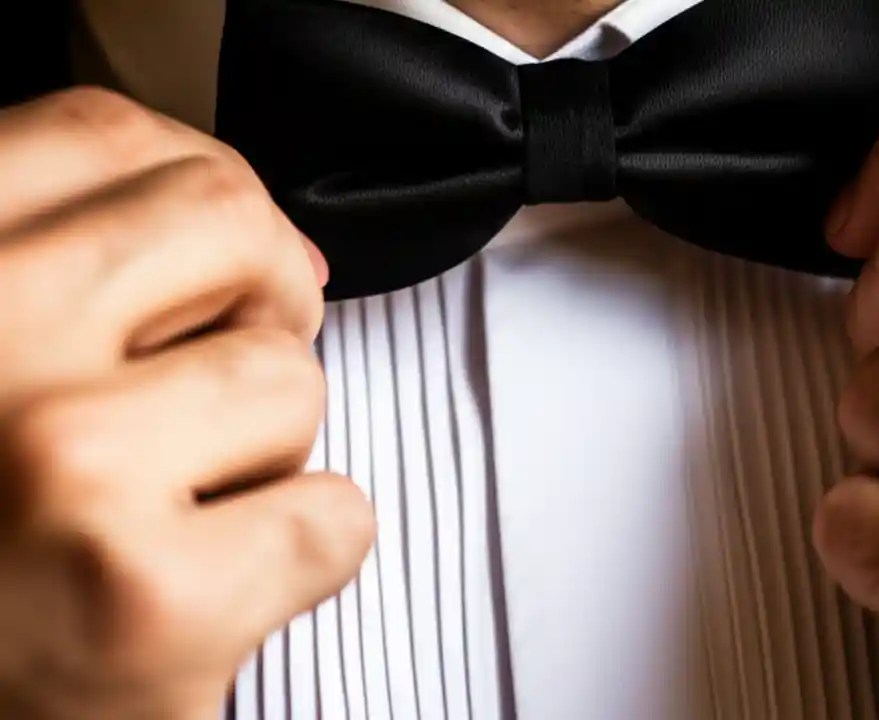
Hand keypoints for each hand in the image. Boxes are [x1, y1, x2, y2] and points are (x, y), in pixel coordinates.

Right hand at [0, 88, 373, 719]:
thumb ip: (92, 270)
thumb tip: (283, 243)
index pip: (103, 136)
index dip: (197, 187)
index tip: (220, 253)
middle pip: (227, 222)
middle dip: (264, 300)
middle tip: (226, 382)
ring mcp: (61, 461)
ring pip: (291, 375)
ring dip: (270, 449)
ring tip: (179, 511)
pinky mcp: (150, 595)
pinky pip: (334, 515)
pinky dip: (301, 555)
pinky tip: (210, 588)